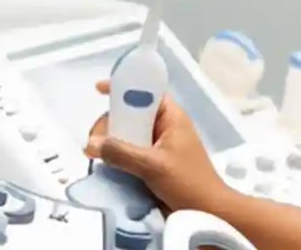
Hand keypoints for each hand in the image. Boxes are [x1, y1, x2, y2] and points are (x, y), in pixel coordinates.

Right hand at [85, 80, 236, 213]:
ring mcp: (160, 145)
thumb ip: (121, 153)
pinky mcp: (156, 163)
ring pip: (130, 134)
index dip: (123, 88)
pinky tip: (105, 163)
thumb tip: (90, 143)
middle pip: (132, 114)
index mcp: (170, 116)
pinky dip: (119, 155)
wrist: (210, 212)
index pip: (145, 91)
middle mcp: (165, 126)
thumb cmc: (187, 182)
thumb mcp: (152, 165)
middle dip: (111, 122)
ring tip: (95, 154)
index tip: (98, 90)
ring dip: (113, 141)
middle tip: (94, 140)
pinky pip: (132, 151)